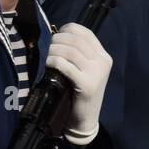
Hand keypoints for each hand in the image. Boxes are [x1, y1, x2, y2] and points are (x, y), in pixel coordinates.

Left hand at [44, 23, 112, 145]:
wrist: (85, 119)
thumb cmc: (79, 92)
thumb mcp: (85, 70)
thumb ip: (78, 54)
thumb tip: (57, 36)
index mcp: (104, 56)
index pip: (85, 33)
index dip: (67, 29)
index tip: (56, 34)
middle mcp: (102, 62)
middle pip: (75, 40)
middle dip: (57, 40)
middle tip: (46, 46)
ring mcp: (96, 73)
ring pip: (70, 51)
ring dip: (53, 50)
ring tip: (45, 55)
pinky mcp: (87, 84)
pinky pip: (65, 65)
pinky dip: (53, 61)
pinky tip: (47, 64)